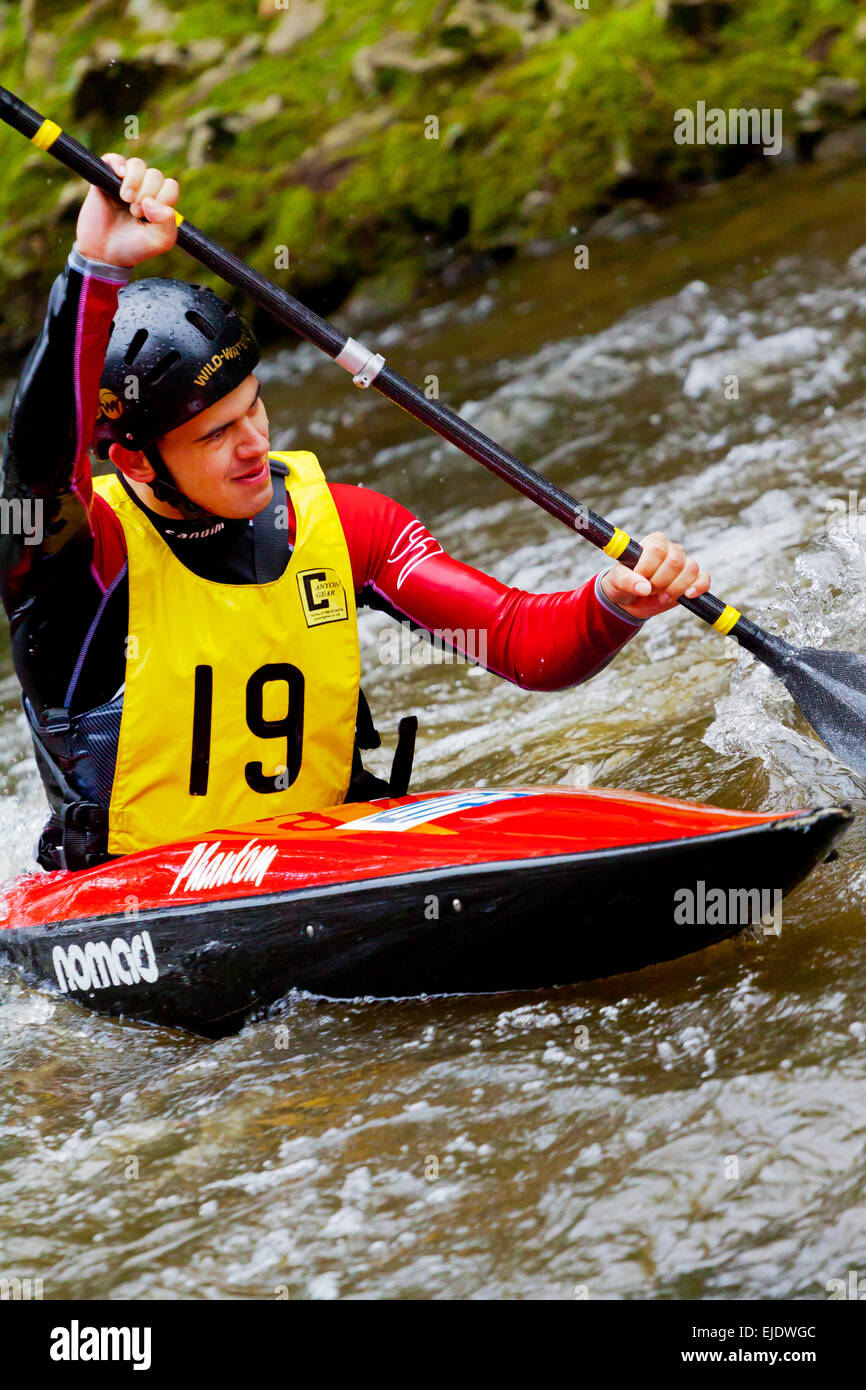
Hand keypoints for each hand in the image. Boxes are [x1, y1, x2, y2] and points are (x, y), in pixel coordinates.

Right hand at [75, 153, 178, 267]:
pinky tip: (118, 176)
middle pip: (155, 175)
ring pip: (137, 164)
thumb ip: (167, 222)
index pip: (170, 186)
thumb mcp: (160, 241)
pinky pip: (114, 158)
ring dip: (134, 181)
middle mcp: (144, 189)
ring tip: (126, 199)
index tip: (150, 215)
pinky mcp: (104, 179)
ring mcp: (124, 183)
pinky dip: (118, 163)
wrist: (105, 254)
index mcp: (159, 202)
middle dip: (147, 194)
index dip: (163, 197)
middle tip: (135, 212)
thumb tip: (152, 202)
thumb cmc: (134, 248)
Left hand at [600, 531, 709, 620]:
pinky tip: (687, 596)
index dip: (648, 568)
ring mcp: (684, 564)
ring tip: (661, 597)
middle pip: (676, 561)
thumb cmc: (623, 585)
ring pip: (691, 569)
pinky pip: (704, 579)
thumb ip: (627, 581)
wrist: (631, 601)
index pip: (657, 550)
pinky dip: (698, 587)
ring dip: (675, 588)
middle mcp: (672, 550)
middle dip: (661, 581)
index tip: (639, 579)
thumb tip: (644, 588)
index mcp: (654, 542)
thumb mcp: (617, 581)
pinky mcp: (693, 580)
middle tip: (649, 591)